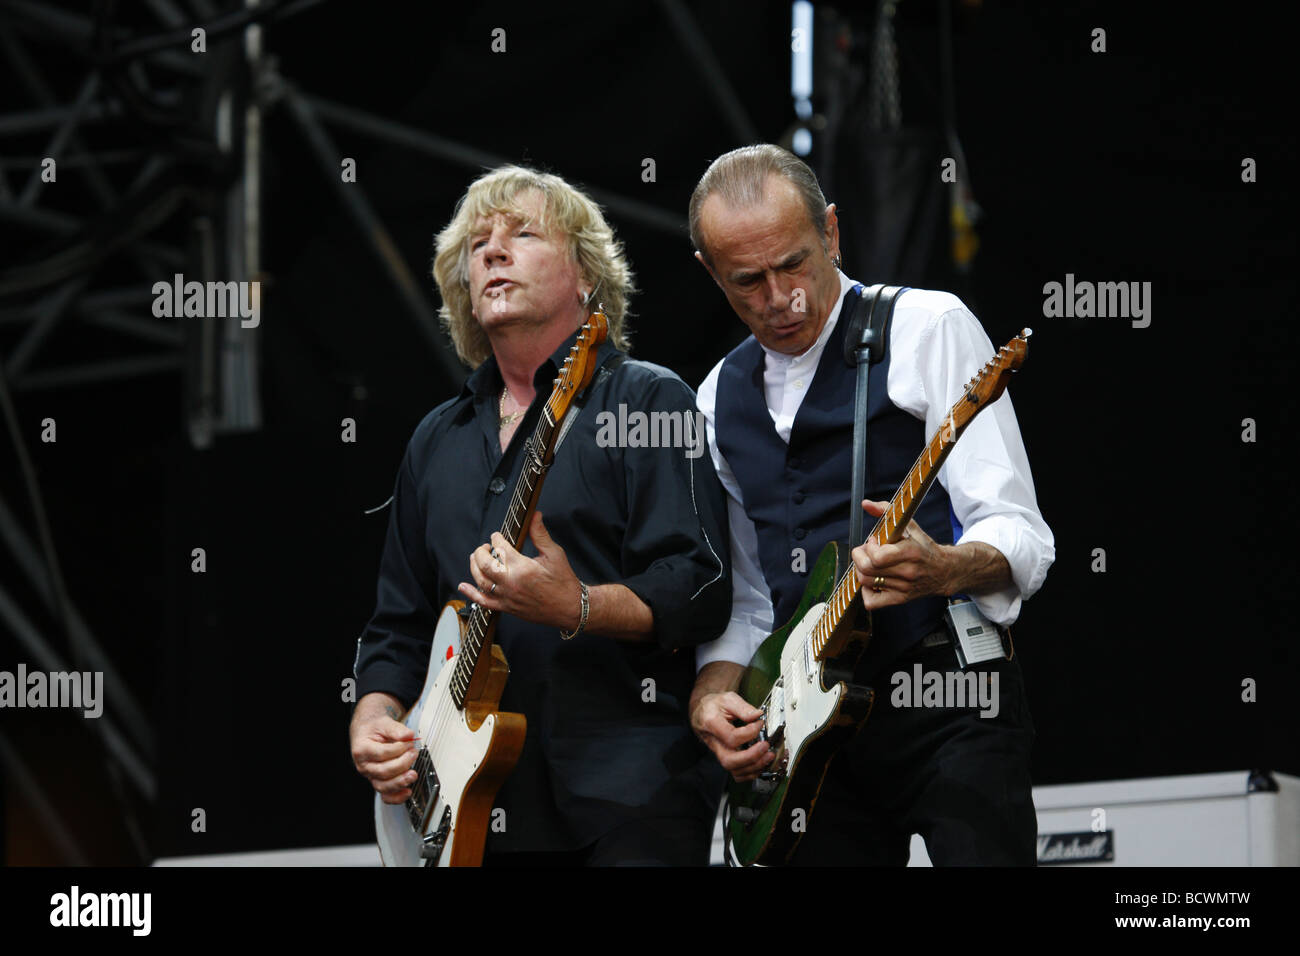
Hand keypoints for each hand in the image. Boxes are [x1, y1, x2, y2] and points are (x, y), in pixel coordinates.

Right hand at [349, 692, 418, 804]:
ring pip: (383, 786)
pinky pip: (385, 795)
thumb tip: (408, 735)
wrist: (366, 731)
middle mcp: (364, 766)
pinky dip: (396, 797)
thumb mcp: (383, 723)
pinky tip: (407, 792)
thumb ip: (396, 729)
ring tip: (413, 774)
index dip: (398, 749)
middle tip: (413, 753)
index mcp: (362, 750)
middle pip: (383, 771)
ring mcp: (370, 776)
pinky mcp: (378, 781)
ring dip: (400, 782)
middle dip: (402, 764)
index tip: (409, 742)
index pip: (382, 753)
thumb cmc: (373, 728)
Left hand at [458, 511, 582, 629]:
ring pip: (480, 580)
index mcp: (523, 568)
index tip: (497, 535)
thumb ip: (540, 534)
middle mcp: (511, 583)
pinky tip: (463, 586)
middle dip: (481, 551)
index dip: (496, 538)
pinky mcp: (506, 608)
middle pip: (484, 563)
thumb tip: (535, 515)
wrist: (569, 608)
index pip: (500, 547)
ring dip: (474, 566)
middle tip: (486, 546)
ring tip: (476, 558)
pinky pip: (483, 602)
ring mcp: (506, 597)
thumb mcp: (554, 554)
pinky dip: (471, 593)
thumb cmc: (564, 582)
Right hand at [691, 691, 773, 782]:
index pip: (731, 737)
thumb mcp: (727, 699)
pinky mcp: (724, 757)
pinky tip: (760, 763)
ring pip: (733, 770)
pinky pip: (736, 773)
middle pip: (729, 760)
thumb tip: (758, 715)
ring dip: (753, 767)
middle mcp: (714, 742)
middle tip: (765, 747)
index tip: (759, 724)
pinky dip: (750, 773)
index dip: (750, 733)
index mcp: (712, 724)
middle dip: (751, 757)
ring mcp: (718, 752)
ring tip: (768, 756)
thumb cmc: (714, 705)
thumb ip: (743, 707)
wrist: (703, 712)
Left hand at [852, 499, 953, 610]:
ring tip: (870, 563)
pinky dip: (865, 592)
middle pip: (866, 570)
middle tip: (867, 552)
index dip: (868, 548)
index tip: (873, 541)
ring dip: (861, 571)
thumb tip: (865, 504)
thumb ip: (886, 511)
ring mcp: (903, 588)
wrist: (944, 571)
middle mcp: (907, 572)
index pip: (877, 557)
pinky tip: (873, 581)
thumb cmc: (924, 547)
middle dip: (859, 558)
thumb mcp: (909, 525)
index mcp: (910, 552)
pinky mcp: (900, 599)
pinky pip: (872, 602)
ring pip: (866, 583)